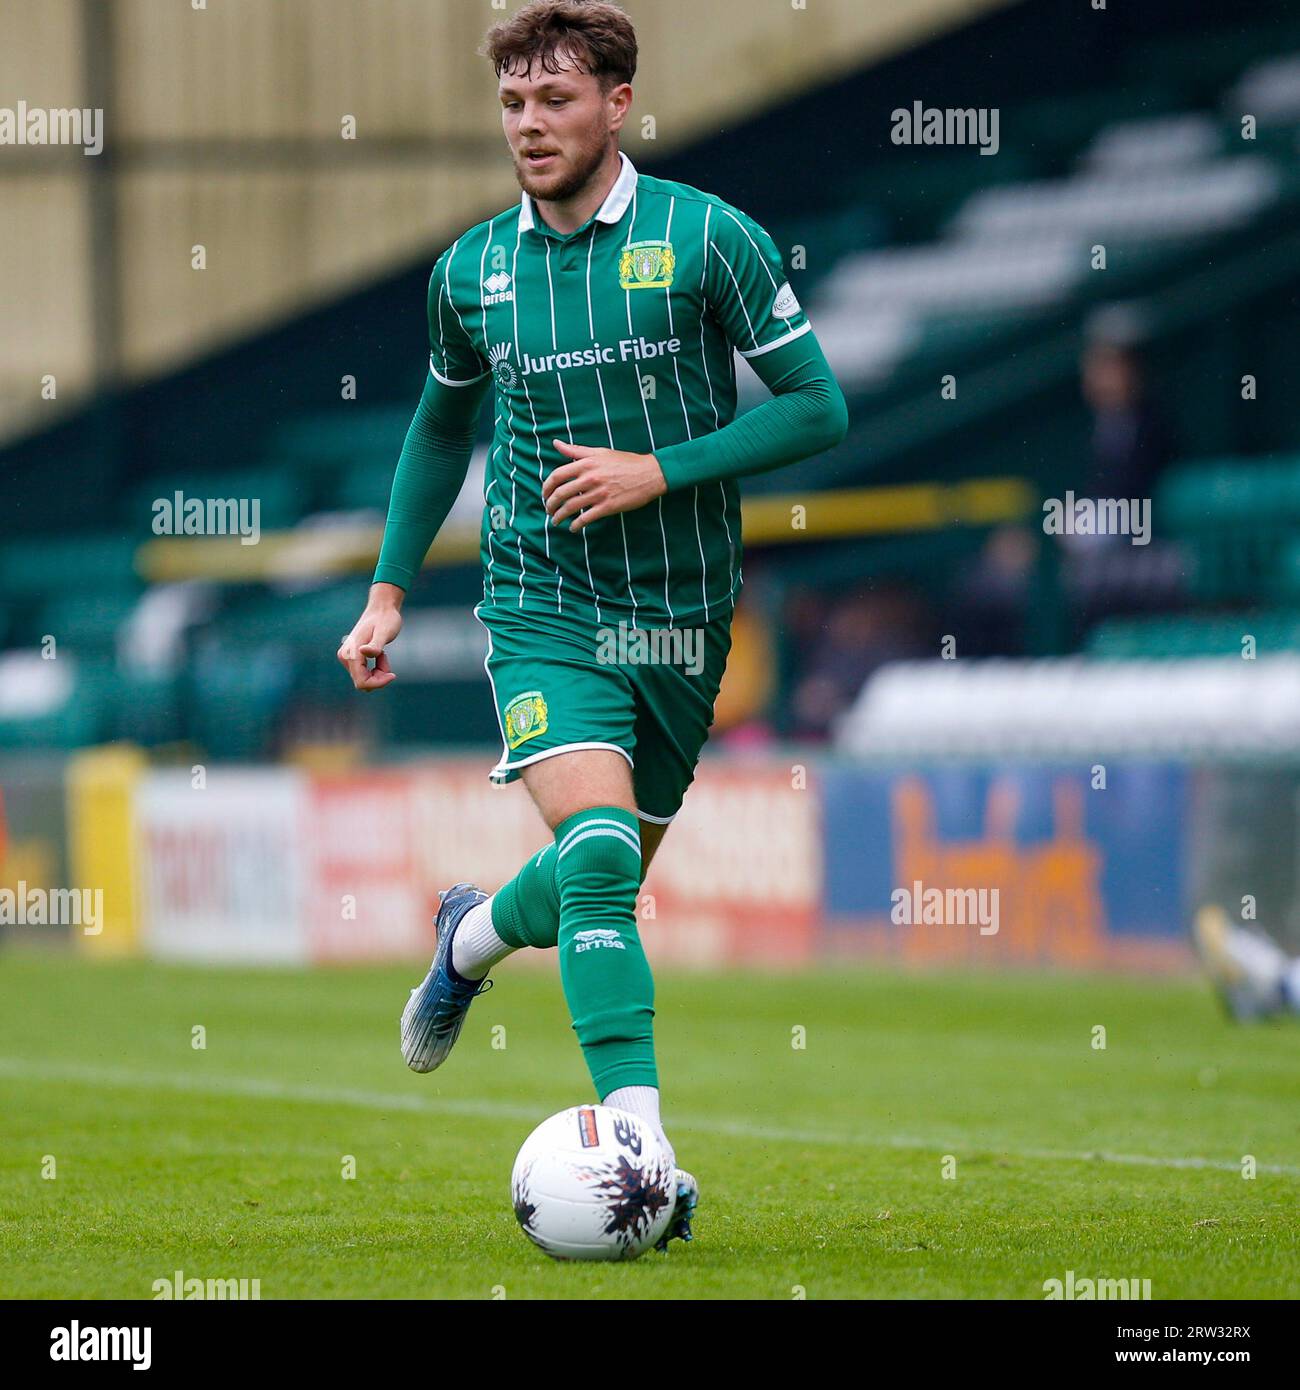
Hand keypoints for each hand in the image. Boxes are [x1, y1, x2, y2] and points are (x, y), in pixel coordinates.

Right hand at [337, 586, 403, 690]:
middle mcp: (345, 657)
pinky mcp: (352, 658)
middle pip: (363, 682)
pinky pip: (364, 673)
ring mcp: (347, 657)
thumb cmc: (385, 620)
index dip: (378, 683)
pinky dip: (376, 669)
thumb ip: (375, 645)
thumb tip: (362, 652)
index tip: (393, 675)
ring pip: (364, 679)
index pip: (362, 682)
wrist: (381, 609)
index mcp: (351, 653)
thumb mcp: (384, 633)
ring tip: (383, 654)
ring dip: (378, 672)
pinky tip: (380, 655)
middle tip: (386, 657)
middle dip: (379, 676)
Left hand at [542, 440, 666, 531]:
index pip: (557, 475)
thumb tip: (555, 443)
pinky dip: (576, 525)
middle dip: (550, 504)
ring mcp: (599, 493)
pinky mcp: (608, 506)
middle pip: (561, 493)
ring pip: (571, 507)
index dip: (546, 487)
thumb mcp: (599, 452)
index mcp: (586, 463)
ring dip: (560, 516)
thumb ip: (576, 450)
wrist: (650, 473)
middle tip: (549, 510)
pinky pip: (586, 518)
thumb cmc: (625, 461)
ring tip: (556, 521)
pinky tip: (573, 528)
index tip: (544, 494)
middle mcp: (590, 478)